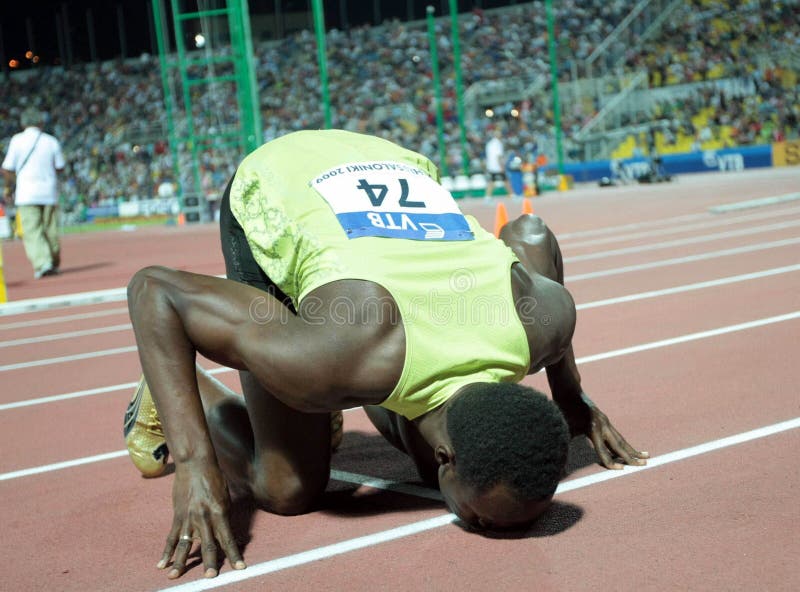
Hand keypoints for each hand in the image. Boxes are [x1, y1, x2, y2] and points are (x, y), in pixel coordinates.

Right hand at [158, 460, 245, 578]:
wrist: (195, 464)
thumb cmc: (214, 479)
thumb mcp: (226, 497)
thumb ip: (225, 517)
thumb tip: (230, 536)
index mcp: (220, 512)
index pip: (228, 538)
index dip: (234, 554)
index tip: (240, 568)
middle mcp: (205, 517)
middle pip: (208, 544)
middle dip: (209, 562)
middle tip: (210, 577)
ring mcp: (189, 518)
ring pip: (185, 544)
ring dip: (181, 562)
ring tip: (175, 576)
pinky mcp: (178, 516)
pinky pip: (172, 537)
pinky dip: (166, 551)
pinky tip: (162, 564)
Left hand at [559, 392, 648, 469]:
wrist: (569, 391)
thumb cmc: (563, 411)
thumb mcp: (564, 428)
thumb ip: (565, 444)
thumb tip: (559, 461)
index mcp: (592, 428)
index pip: (603, 450)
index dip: (611, 462)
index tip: (621, 470)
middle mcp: (602, 425)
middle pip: (619, 445)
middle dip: (631, 456)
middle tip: (644, 465)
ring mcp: (606, 422)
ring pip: (621, 439)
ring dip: (633, 450)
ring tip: (647, 456)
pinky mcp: (605, 421)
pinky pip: (617, 435)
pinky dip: (625, 444)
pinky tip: (632, 450)